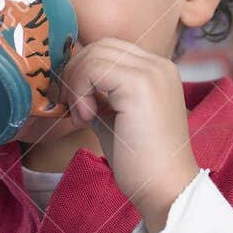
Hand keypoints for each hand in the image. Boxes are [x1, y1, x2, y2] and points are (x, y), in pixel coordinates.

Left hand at [60, 38, 198, 232]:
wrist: (163, 187)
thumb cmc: (140, 161)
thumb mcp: (115, 116)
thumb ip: (99, 93)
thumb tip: (68, 81)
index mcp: (157, 70)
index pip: (109, 48)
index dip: (84, 69)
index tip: (76, 102)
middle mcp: (159, 64)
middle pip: (100, 45)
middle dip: (75, 72)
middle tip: (73, 108)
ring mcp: (152, 71)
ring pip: (95, 54)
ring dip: (76, 83)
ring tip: (82, 115)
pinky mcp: (141, 84)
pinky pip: (95, 69)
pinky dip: (81, 91)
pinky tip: (87, 118)